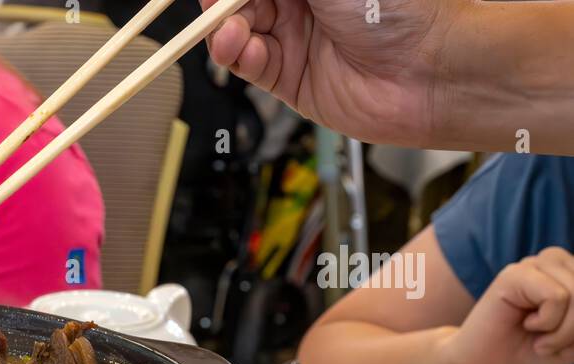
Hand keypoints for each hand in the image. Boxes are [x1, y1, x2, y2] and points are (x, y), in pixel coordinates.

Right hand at [201, 0, 462, 147]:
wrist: (427, 71)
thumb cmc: (399, 9)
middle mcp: (302, 3)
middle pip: (240, 0)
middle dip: (221, 2)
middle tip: (214, 3)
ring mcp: (293, 40)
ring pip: (237, 30)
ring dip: (224, 27)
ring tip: (229, 28)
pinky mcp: (288, 79)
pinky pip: (247, 64)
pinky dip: (235, 54)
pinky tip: (238, 45)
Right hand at [446, 248, 573, 363]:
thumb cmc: (529, 352)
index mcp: (572, 272)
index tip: (570, 342)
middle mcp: (557, 261)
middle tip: (551, 345)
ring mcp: (535, 264)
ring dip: (564, 330)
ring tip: (540, 339)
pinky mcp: (514, 274)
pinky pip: (557, 297)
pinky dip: (547, 322)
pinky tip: (526, 324)